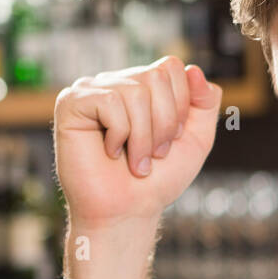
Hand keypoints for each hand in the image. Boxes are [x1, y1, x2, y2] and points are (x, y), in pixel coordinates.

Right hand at [53, 55, 221, 228]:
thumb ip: (205, 102)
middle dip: (164, 123)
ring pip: (135, 91)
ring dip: (143, 136)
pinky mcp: (71, 102)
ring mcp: (92, 90)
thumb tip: (194, 70)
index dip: (180, 106)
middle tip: (154, 153)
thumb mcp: (197, 139)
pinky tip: (110, 151)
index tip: (171, 139)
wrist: (129, 211)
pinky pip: (109, 102)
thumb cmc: (158, 179)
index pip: (171, 67)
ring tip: (135, 160)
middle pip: (155, 76)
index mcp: (143, 86)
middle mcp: (117, 82)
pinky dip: (119, 134)